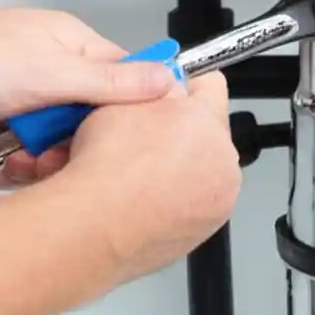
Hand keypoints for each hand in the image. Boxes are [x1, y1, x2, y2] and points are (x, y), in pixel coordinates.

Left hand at [0, 6, 178, 187]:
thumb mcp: (51, 70)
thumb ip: (111, 82)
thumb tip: (165, 79)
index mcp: (75, 49)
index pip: (129, 82)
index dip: (135, 115)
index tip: (133, 140)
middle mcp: (52, 76)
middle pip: (91, 128)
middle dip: (74, 149)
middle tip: (57, 152)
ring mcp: (24, 106)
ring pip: (55, 152)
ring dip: (36, 164)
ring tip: (17, 157)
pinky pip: (20, 165)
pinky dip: (8, 171)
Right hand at [54, 71, 240, 282]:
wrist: (92, 228)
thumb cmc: (105, 168)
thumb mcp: (126, 98)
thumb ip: (157, 83)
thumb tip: (168, 81)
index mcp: (210, 125)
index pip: (211, 86)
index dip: (184, 83)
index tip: (168, 88)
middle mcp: (223, 166)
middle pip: (206, 132)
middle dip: (178, 129)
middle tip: (142, 133)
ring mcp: (215, 205)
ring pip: (197, 171)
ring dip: (175, 167)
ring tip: (135, 170)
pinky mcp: (199, 233)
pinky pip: (187, 206)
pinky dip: (169, 200)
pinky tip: (139, 197)